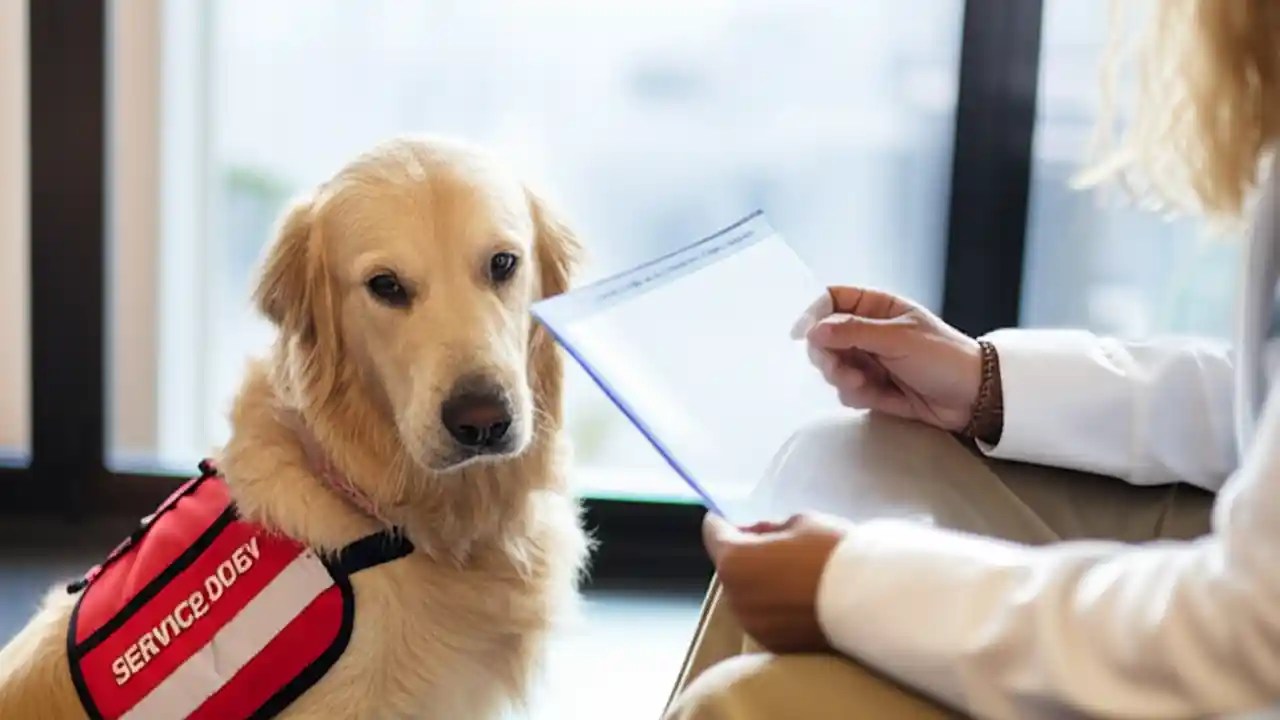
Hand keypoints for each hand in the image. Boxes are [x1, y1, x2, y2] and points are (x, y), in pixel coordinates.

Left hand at [702, 512, 847, 653]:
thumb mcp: (802, 523)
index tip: (732, 519)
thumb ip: (771, 528)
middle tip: (775, 546)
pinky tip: (801, 599)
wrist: (870, 602)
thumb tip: (758, 535)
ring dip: (759, 584)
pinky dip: (774, 608)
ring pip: (746, 596)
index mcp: (734, 561)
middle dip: (746, 555)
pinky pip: (764, 618)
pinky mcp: (774, 645)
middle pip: (731, 567)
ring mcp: (753, 626)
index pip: (714, 533)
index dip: (724, 522)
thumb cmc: (833, 553)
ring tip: (793, 575)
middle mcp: (734, 597)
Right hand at [804, 286, 980, 432]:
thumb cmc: (945, 357)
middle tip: (842, 369)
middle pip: (824, 338)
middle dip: (828, 357)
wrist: (973, 398)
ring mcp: (870, 359)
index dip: (813, 314)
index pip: (831, 300)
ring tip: (866, 385)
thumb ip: (852, 332)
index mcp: (876, 306)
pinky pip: (846, 391)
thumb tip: (814, 330)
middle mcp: (869, 331)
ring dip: (843, 378)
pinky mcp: (873, 387)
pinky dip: (856, 395)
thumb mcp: (898, 338)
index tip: (802, 334)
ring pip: (832, 367)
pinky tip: (878, 395)